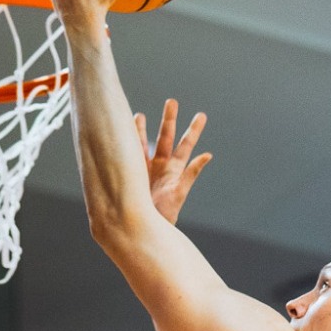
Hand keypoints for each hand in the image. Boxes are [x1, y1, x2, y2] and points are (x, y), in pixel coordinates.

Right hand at [135, 99, 212, 224]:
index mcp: (174, 171)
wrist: (142, 229)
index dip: (193, 131)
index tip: (201, 115)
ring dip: (141, 129)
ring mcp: (144, 170)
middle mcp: (160, 167)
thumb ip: (191, 174)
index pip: (185, 146)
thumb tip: (208, 155)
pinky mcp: (130, 174)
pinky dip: (127, 143)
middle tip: (171, 101)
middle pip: (165, 138)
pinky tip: (123, 131)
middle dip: (168, 120)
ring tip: (139, 115)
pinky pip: (129, 155)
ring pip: (143, 143)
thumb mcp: (178, 193)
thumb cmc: (164, 216)